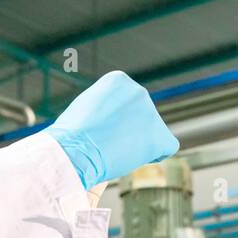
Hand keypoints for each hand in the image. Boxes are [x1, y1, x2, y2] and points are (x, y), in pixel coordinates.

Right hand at [46, 70, 178, 188]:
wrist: (72, 151)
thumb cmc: (70, 135)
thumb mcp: (85, 109)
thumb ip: (107, 108)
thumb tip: (121, 120)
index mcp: (118, 80)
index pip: (127, 104)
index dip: (116, 122)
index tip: (99, 131)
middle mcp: (138, 90)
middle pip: (141, 117)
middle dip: (128, 132)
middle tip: (105, 144)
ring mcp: (150, 112)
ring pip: (151, 133)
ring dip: (137, 144)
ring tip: (113, 152)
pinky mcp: (159, 134)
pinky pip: (167, 146)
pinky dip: (156, 155)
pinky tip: (136, 158)